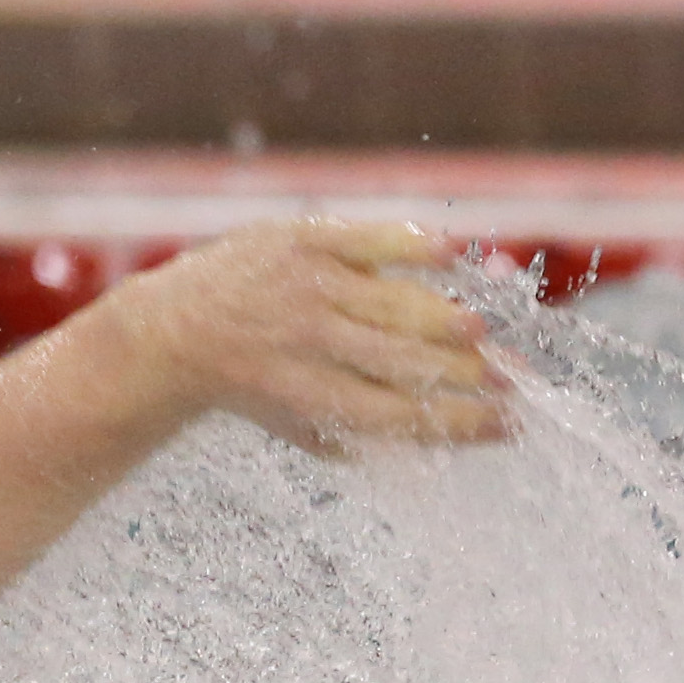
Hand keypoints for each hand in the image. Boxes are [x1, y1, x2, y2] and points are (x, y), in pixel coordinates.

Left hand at [81, 220, 511, 456]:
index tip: (507, 425)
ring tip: (484, 336)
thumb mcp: (293, 424)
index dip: (456, 420)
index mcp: (305, 392)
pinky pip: (366, 239)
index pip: (397, 411)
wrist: (170, 331)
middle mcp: (304, 339)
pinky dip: (411, 245)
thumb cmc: (251, 386)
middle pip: (402, 359)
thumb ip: (357, 436)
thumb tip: (442, 443)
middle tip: (513, 380)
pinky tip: (451, 254)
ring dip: (446, 321)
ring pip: (393, 303)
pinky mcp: (299, 241)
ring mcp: (303, 286)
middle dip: (465, 373)